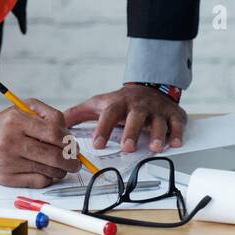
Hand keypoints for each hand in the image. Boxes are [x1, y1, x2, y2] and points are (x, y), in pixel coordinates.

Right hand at [0, 102, 81, 187]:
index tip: (73, 145)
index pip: (53, 133)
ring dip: (61, 170)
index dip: (68, 141)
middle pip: (53, 155)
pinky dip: (48, 178)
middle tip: (75, 162)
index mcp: (16, 121)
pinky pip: (38, 182)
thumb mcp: (21, 108)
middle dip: (71, 161)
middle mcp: (11, 142)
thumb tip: (68, 135)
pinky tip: (47, 172)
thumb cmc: (2, 125)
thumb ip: (46, 114)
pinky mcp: (6, 178)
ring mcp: (8, 162)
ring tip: (62, 167)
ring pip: (48, 171)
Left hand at [64, 85, 187, 153]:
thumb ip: (78, 114)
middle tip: (127, 147)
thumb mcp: (99, 104)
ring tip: (153, 147)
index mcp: (119, 104)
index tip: (98, 144)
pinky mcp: (173, 115)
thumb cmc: (122, 102)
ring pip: (158, 121)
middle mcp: (138, 106)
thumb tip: (57, 123)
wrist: (149, 87)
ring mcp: (157, 110)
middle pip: (135, 117)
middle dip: (131, 131)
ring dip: (156, 134)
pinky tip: (174, 143)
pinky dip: (177, 133)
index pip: (109, 115)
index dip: (103, 128)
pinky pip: (177, 124)